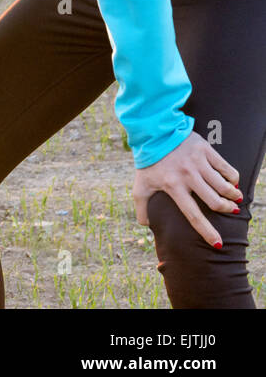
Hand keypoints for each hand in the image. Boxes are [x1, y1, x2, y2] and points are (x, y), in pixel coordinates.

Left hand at [133, 131, 241, 248]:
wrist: (153, 133)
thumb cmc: (149, 162)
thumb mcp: (141, 184)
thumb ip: (142, 206)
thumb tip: (146, 225)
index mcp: (172, 186)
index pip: (192, 215)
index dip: (206, 231)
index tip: (217, 243)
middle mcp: (187, 175)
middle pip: (214, 201)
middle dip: (226, 209)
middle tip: (230, 210)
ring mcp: (197, 162)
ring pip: (224, 186)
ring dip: (232, 195)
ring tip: (234, 198)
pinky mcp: (205, 150)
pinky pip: (227, 168)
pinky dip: (233, 178)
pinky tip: (232, 181)